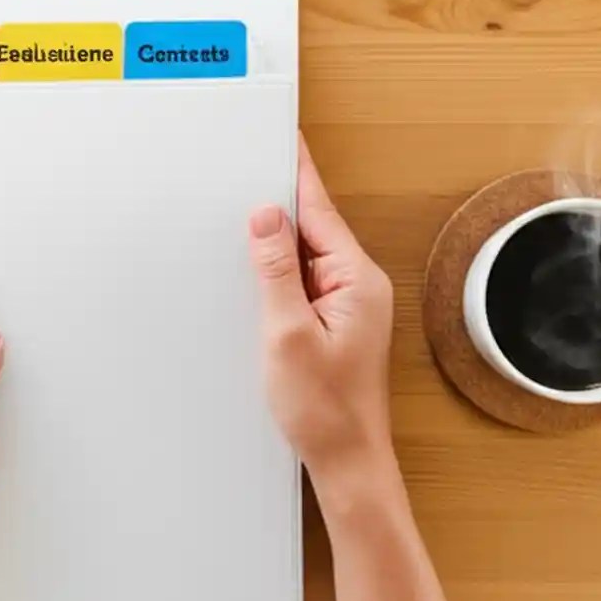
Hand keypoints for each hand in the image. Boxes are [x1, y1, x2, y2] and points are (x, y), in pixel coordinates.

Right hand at [248, 137, 394, 470]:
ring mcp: (349, 304)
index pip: (320, 212)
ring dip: (276, 244)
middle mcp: (359, 285)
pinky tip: (256, 275)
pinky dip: (280, 273)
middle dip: (279, 205)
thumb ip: (275, 271)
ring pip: (306, 256)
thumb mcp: (287, 334)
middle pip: (313, 228)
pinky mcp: (336, 322)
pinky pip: (304, 282)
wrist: (347, 460)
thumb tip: (265, 218)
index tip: (284, 140)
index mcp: (357, 279)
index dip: (296, 175)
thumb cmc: (325, 409)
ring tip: (240, 226)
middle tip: (243, 175)